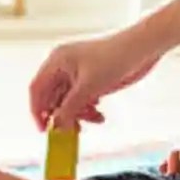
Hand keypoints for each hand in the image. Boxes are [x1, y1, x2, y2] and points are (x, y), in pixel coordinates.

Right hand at [28, 36, 159, 130]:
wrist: (143, 48)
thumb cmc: (115, 58)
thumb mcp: (89, 87)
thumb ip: (69, 109)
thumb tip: (55, 127)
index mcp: (57, 61)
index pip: (37, 89)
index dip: (37, 110)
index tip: (45, 130)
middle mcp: (64, 67)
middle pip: (52, 97)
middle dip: (62, 115)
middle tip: (72, 131)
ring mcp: (78, 73)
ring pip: (68, 101)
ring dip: (78, 114)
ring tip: (94, 119)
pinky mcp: (91, 80)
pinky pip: (81, 100)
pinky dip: (88, 110)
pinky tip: (99, 113)